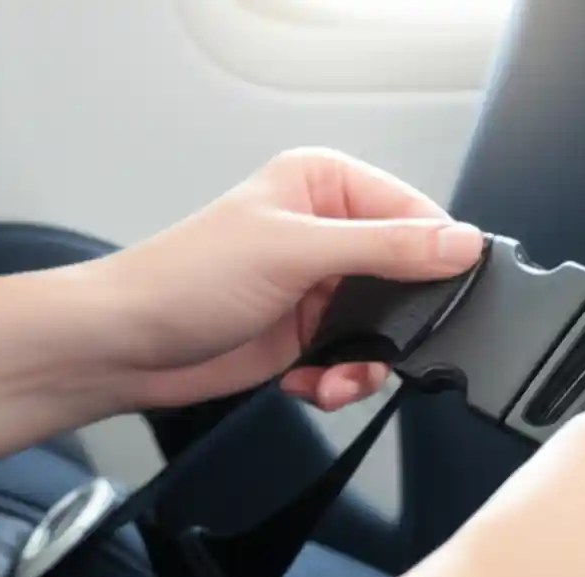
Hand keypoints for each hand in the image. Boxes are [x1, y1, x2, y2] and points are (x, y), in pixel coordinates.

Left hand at [90, 148, 484, 409]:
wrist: (126, 346)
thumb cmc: (182, 279)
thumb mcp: (294, 252)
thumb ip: (384, 248)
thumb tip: (459, 242)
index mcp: (324, 184)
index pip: (414, 213)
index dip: (436, 256)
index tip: (443, 295)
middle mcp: (325, 232)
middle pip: (406, 277)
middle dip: (397, 324)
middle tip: (380, 348)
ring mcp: (317, 287)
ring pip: (385, 328)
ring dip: (366, 363)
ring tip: (335, 377)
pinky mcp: (307, 335)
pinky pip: (355, 361)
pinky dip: (340, 381)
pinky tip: (310, 383)